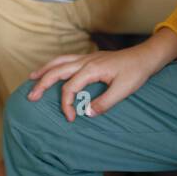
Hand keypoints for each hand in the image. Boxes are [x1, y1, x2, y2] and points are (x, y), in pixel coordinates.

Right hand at [27, 43, 167, 120]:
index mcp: (91, 69)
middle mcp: (85, 61)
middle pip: (57, 71)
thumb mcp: (123, 91)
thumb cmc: (135, 72)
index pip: (69, 87)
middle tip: (31, 97)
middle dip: (42, 84)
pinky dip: (54, 64)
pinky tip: (51, 70)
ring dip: (44, 70)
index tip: (71, 118)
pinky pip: (66, 59)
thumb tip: (87, 113)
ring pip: (59, 61)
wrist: (145, 56)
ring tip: (31, 78)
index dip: (66, 104)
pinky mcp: (90, 58)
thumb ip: (104, 103)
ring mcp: (87, 58)